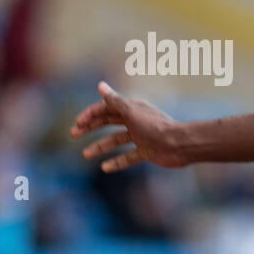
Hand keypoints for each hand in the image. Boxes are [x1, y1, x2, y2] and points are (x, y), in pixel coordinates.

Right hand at [70, 81, 186, 171]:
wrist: (180, 145)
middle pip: (108, 123)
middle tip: (73, 134)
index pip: (106, 109)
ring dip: (100, 147)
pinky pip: (128, 157)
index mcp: (132, 109)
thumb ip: (115, 101)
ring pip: (116, 141)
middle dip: (90, 128)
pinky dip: (117, 162)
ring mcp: (141, 137)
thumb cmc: (156, 127)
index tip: (77, 123)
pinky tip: (105, 168)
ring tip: (85, 154)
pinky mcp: (147, 152)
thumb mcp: (132, 113)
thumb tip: (100, 85)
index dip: (91, 114)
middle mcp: (135, 121)